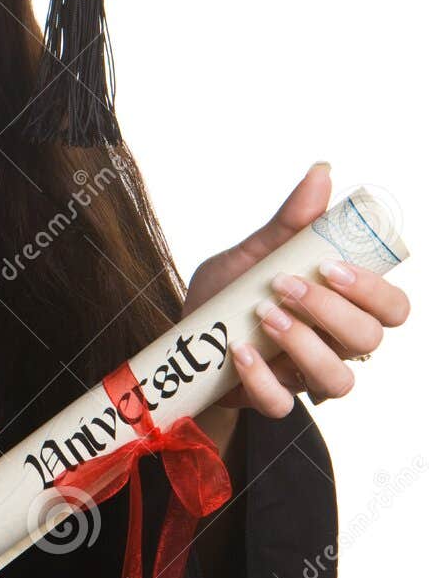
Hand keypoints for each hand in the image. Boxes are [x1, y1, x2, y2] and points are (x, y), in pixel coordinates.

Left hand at [184, 163, 409, 427]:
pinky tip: (239, 350)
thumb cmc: (230, 293)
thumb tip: (322, 172)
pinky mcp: (271, 399)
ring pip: (338, 379)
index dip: (374, 290)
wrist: (184, 338)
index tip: (330, 265)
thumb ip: (288, 223)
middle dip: (332, 311)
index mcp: (342, 306)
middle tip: (286, 284)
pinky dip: (261, 378)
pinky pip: (282, 404)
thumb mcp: (254, 254)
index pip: (392, 308)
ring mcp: (304, 376)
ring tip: (264, 313)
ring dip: (303, 344)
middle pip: (369, 340)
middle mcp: (333, 344)